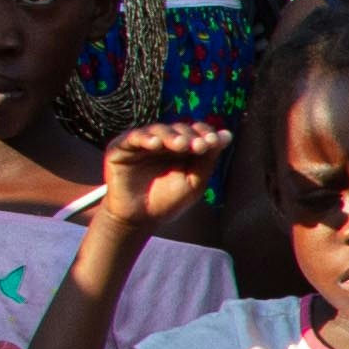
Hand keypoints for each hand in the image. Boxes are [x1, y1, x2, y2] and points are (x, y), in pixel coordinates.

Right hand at [81, 117, 230, 246]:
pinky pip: (133, 137)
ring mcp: (141, 143)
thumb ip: (208, 159)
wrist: (140, 220)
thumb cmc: (168, 201)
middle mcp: (162, 141)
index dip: (204, 133)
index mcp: (181, 147)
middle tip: (198, 145)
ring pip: (157, 130)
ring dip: (170, 135)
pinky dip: (145, 138)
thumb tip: (227, 135)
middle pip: (178, 129)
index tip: (214, 141)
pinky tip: (155, 144)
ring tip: (180, 144)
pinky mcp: (121, 148)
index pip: (195, 132)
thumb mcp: (194, 182)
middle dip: (190, 136)